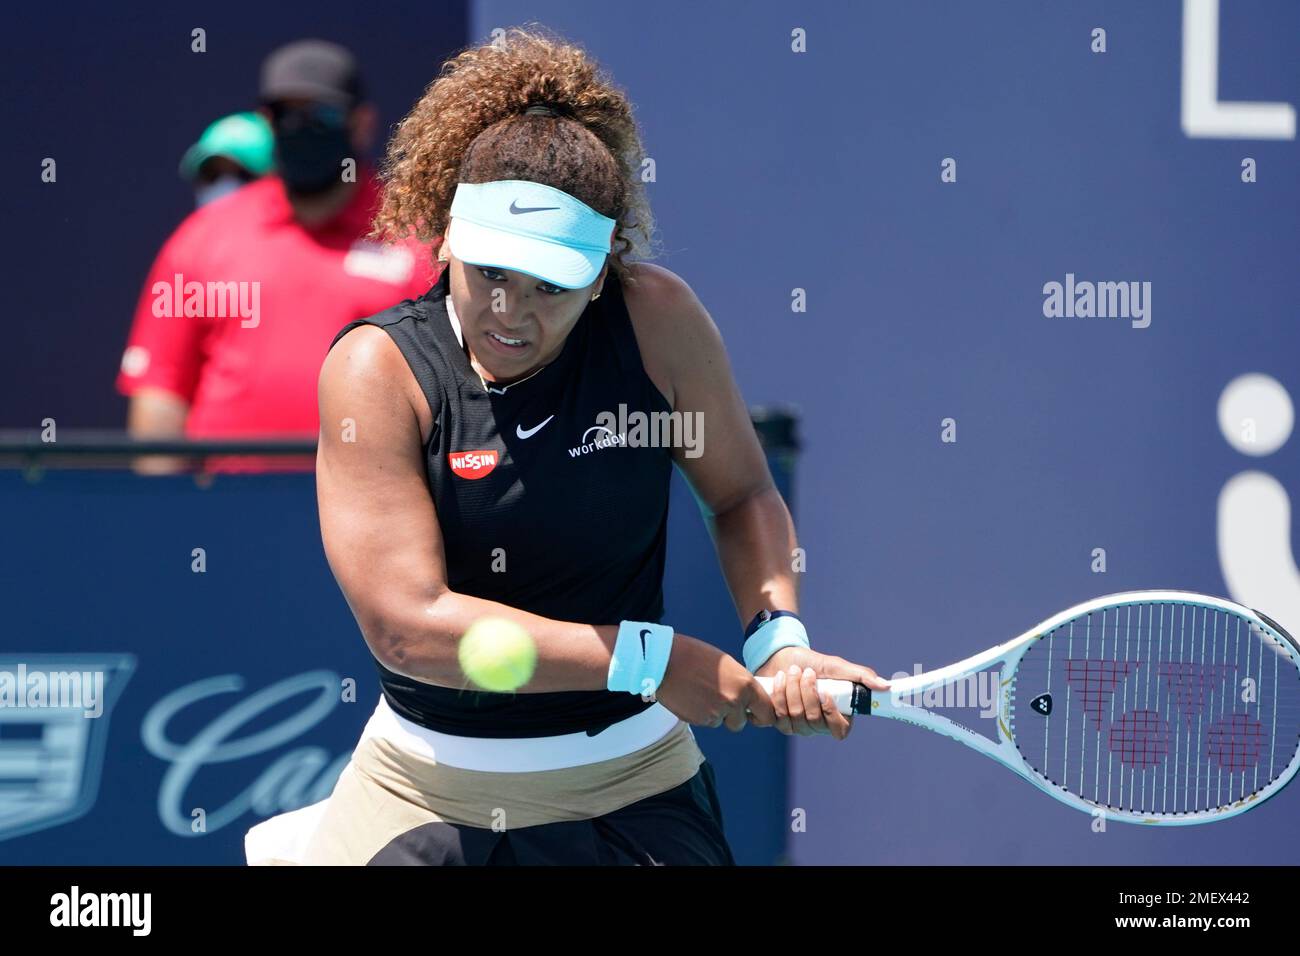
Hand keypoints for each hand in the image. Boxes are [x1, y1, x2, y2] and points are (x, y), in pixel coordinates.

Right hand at [655, 634, 776, 731]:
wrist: (665, 660)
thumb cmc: (695, 655)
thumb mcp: (727, 664)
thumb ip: (740, 683)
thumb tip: (747, 698)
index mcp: (745, 684)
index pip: (766, 711)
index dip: (761, 714)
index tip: (754, 713)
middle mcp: (734, 701)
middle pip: (741, 722)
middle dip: (733, 716)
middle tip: (722, 702)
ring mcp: (716, 713)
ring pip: (721, 722)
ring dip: (715, 714)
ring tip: (701, 693)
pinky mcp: (699, 720)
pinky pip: (706, 722)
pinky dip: (701, 714)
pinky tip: (692, 697)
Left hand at [753, 647, 889, 739]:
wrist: (781, 657)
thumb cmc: (812, 663)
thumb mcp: (836, 666)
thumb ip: (860, 676)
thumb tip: (885, 686)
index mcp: (836, 715)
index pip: (840, 731)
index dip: (832, 715)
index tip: (826, 693)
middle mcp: (817, 725)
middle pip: (814, 721)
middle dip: (808, 692)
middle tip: (806, 672)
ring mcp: (797, 726)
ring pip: (795, 717)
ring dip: (792, 689)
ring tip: (792, 671)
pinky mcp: (778, 722)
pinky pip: (777, 716)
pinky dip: (778, 693)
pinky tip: (779, 679)